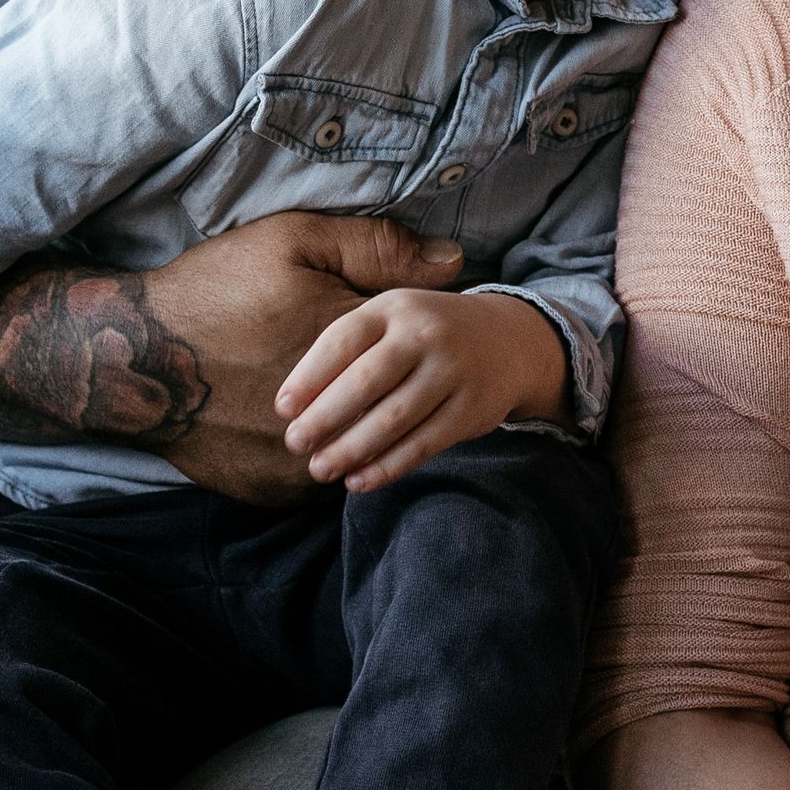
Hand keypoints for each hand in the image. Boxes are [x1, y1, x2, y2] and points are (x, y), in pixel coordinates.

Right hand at [141, 212, 464, 500]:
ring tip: (345, 410)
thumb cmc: (211, 291)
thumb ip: (376, 249)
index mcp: (350, 349)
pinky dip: (319, 463)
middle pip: (392, 411)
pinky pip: (314, 482)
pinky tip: (310, 435)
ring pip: (357, 452)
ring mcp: (300, 460)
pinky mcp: (268, 489)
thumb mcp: (291, 243)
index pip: (415, 354)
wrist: (128, 358)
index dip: (410, 341)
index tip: (405, 334)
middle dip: (391, 394)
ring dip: (359, 436)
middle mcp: (335, 415)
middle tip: (376, 379)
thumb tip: (455, 263)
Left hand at [278, 288, 567, 492]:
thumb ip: (349, 351)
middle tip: (296, 444)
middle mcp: (425, 334)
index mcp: (394, 307)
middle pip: (366, 382)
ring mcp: (452, 372)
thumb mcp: (390, 320)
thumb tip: (297, 406)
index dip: (309, 376)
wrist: (507, 340)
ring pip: (393, 419)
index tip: (282, 409)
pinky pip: (423, 444)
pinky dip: (388, 466)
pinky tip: (359, 481)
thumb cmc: (424, 335)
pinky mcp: (470, 409)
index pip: (343, 339)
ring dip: (352, 449)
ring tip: (320, 469)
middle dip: (325, 418)